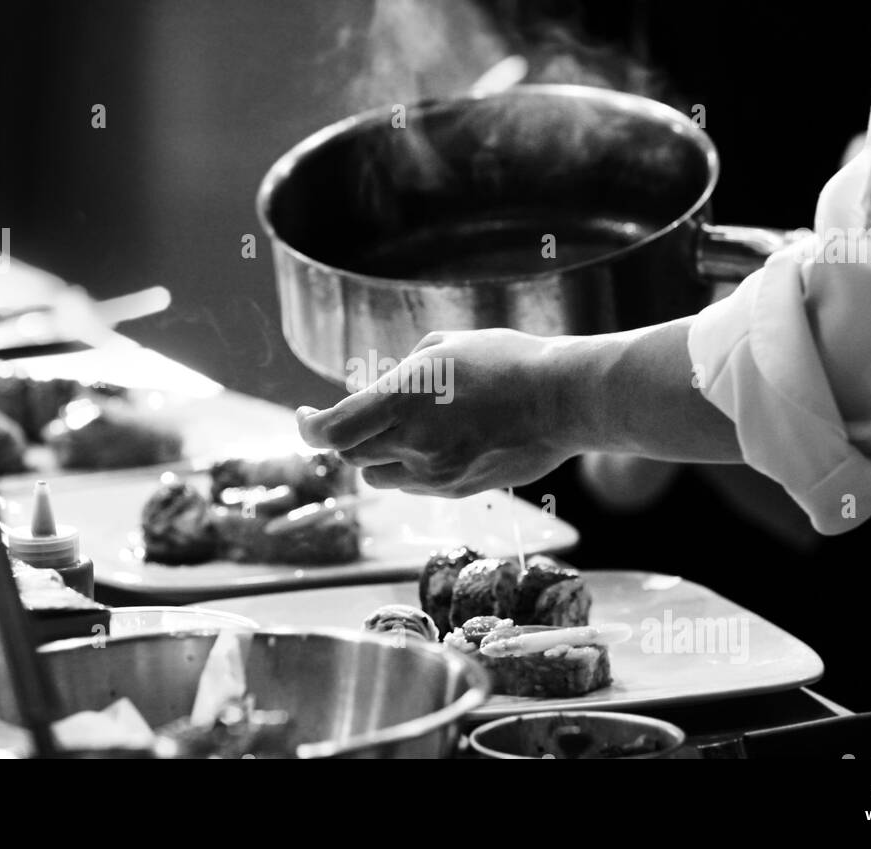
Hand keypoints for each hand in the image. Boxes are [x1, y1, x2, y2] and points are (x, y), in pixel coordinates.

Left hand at [296, 329, 579, 496]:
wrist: (564, 399)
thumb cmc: (508, 360)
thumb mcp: (445, 345)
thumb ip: (403, 371)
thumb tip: (383, 388)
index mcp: (403, 400)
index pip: (333, 432)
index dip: (308, 428)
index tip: (305, 415)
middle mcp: (414, 442)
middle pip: (352, 457)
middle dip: (346, 437)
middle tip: (353, 416)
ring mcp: (437, 473)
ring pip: (380, 477)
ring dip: (378, 456)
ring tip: (402, 429)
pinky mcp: (459, 490)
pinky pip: (415, 486)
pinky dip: (410, 468)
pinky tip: (434, 443)